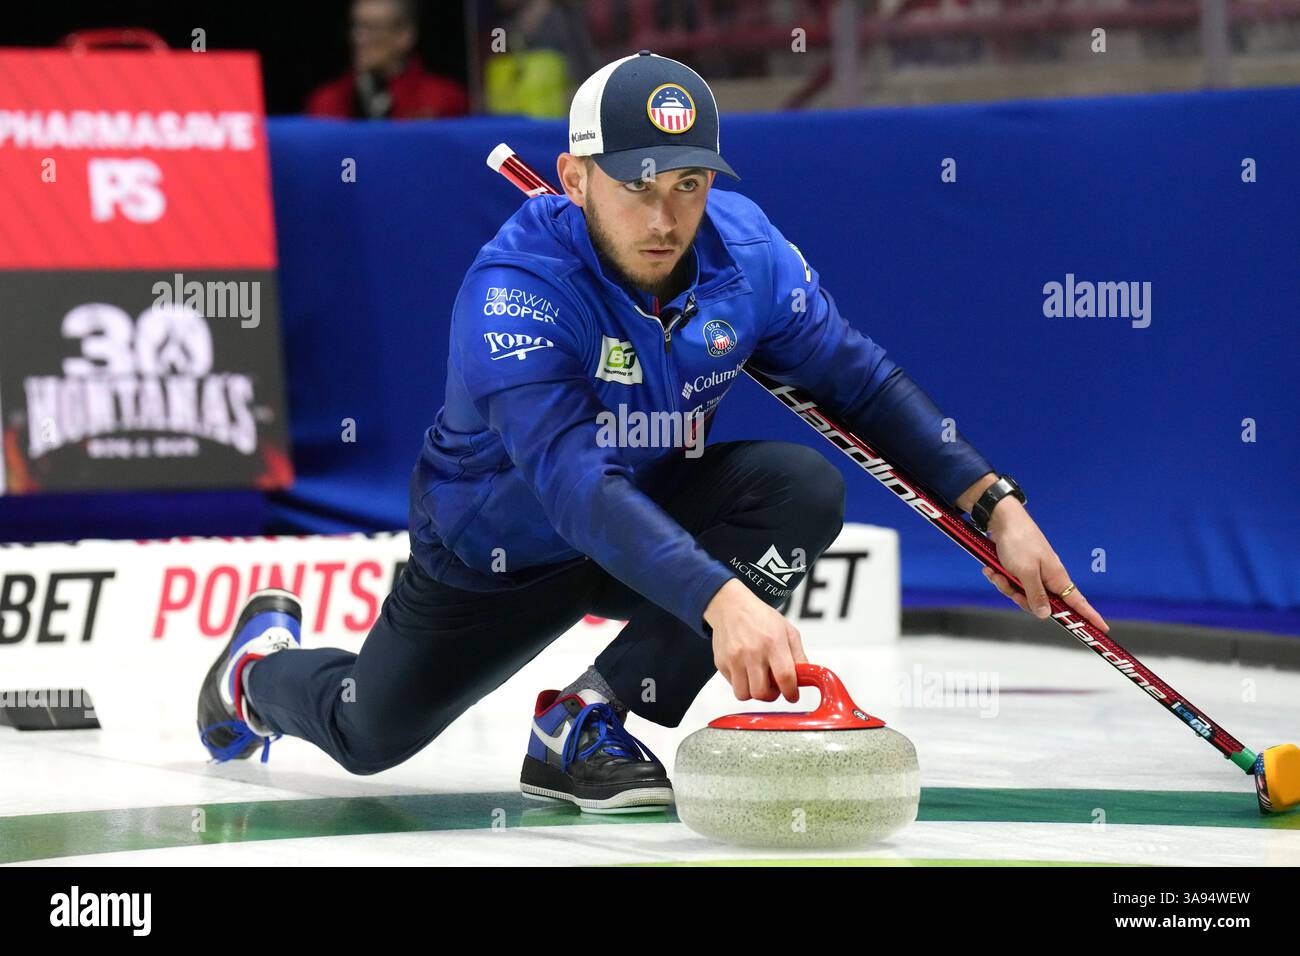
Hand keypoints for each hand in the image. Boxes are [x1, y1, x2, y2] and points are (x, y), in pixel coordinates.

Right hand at [703, 578, 806, 701]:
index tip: (792, 696)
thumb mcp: (788, 631)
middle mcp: (752, 652)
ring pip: (744, 694)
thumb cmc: (761, 617)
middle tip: (774, 688)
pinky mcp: (721, 663)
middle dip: (771, 696)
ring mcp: (734, 658)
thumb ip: (799, 656)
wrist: (731, 606)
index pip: (785, 677)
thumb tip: (804, 678)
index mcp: (773, 643)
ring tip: (758, 680)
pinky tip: (746, 670)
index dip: (791, 692)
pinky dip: (741, 683)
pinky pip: (732, 685)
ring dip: (754, 692)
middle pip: (762, 692)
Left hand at [980, 498, 1108, 632]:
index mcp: (1057, 578)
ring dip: (1006, 586)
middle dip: (1022, 600)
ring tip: (998, 574)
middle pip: (1041, 604)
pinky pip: (1011, 583)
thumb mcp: (1026, 572)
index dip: (1090, 616)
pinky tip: (991, 570)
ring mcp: (1033, 573)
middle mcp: (1048, 578)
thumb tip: (1046, 615)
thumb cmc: (1019, 542)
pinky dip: (1000, 577)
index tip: (1102, 628)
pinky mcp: (1019, 569)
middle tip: (1012, 591)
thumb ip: (1036, 595)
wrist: (1002, 520)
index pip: (1078, 602)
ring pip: (1021, 594)